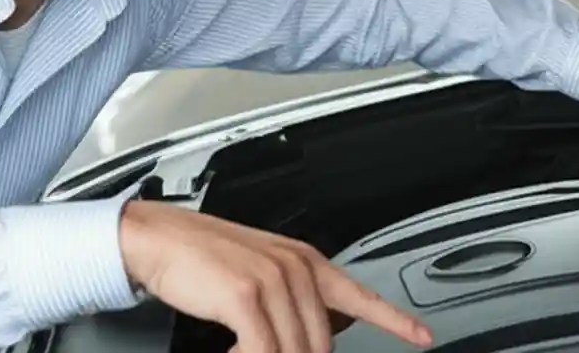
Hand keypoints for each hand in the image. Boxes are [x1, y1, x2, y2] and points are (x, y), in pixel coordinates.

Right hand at [118, 200, 432, 352]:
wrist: (157, 237)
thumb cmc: (201, 256)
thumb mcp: (259, 269)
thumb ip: (294, 296)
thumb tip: (322, 326)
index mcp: (304, 260)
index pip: (360, 294)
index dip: (395, 320)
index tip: (421, 337)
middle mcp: (296, 268)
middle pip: (320, 344)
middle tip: (261, 349)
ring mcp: (274, 280)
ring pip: (294, 351)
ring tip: (240, 348)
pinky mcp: (246, 296)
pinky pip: (263, 351)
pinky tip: (230, 352)